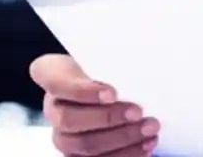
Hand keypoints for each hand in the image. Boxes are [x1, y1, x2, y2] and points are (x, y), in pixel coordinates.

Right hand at [30, 54, 160, 155]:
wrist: (107, 85)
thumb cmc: (106, 66)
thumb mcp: (104, 56)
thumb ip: (109, 62)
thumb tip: (138, 73)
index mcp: (52, 75)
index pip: (55, 81)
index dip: (82, 91)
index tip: (112, 92)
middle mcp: (52, 107)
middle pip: (69, 120)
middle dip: (108, 118)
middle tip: (138, 112)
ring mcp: (62, 135)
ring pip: (84, 145)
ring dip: (121, 139)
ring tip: (150, 130)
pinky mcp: (77, 155)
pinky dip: (125, 155)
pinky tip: (146, 146)